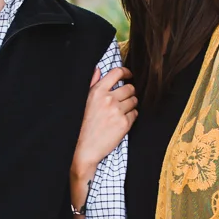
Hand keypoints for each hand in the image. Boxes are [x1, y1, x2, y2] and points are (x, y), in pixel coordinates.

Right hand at [70, 64, 136, 206]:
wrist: (84, 149)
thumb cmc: (82, 124)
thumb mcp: (84, 101)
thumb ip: (93, 83)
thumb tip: (99, 69)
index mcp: (97, 91)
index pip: (117, 72)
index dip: (126, 72)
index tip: (129, 75)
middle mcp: (108, 99)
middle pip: (130, 88)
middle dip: (130, 92)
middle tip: (125, 98)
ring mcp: (117, 111)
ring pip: (134, 101)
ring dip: (131, 104)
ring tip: (122, 111)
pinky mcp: (124, 124)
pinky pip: (135, 114)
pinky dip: (131, 116)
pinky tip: (121, 121)